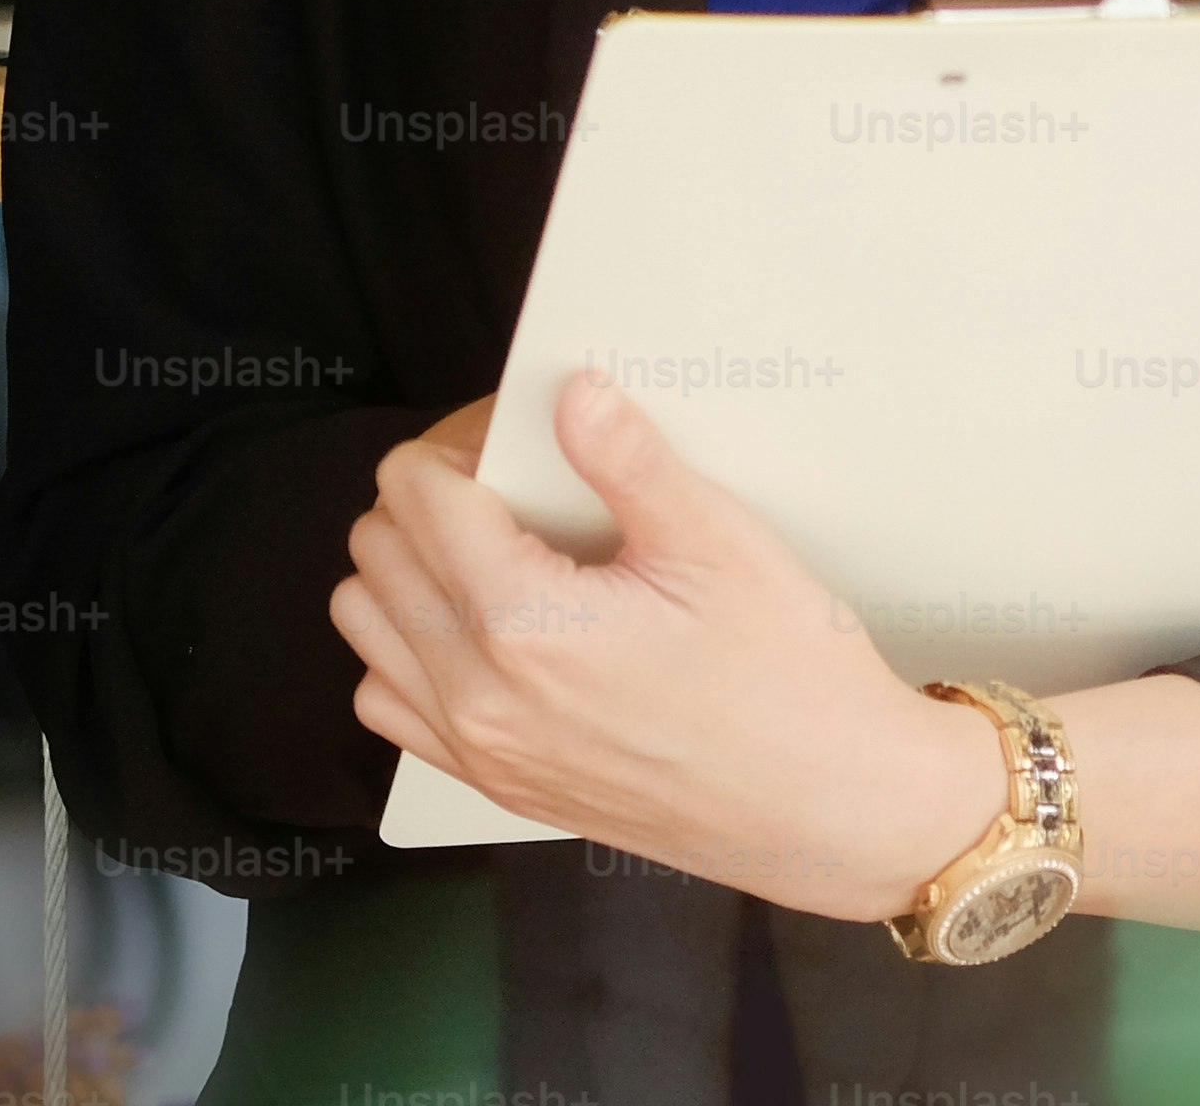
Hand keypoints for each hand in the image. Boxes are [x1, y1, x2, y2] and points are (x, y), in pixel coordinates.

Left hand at [332, 370, 1004, 921]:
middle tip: (507, 483)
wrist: (833, 806)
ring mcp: (485, 752)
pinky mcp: (502, 788)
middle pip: (376, 554)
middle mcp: (482, 697)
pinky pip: (395, 707)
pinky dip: (411, 654)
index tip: (512, 438)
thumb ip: (628, 460)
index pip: (416, 496)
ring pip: (366, 631)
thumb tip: (571, 394)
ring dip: (405, 573)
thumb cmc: (791, 681)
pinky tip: (485, 629)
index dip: (458, 443)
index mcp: (526, 624)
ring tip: (489, 550)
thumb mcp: (719, 544)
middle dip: (425, 497)